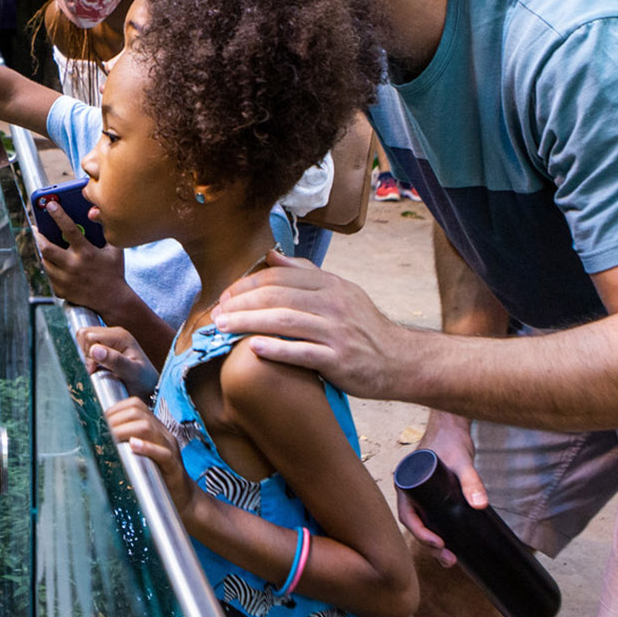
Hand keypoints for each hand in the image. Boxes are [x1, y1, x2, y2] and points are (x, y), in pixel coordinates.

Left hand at [39, 199, 124, 305]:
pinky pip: (49, 276)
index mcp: (86, 253)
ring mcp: (65, 280)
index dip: (58, 215)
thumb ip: (106, 232)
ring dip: (42, 252)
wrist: (112, 300)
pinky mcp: (61, 290)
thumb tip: (95, 214)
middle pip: (46, 248)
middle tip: (35, 228)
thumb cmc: (114, 272)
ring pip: (45, 262)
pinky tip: (52, 262)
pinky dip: (49, 268)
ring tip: (42, 244)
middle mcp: (73, 266)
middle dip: (38, 236)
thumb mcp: (114, 250)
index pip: (69, 229)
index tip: (50, 204)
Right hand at [78, 324, 157, 399]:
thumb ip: (114, 360)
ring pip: (83, 340)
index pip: (88, 336)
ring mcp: (109, 339)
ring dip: (86, 356)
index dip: (88, 353)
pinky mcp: (106, 346)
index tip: (96, 369)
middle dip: (85, 353)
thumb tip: (94, 349)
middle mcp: (114, 333)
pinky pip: (87, 346)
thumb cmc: (144, 382)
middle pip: (83, 334)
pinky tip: (98, 367)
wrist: (150, 389)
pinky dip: (87, 357)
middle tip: (97, 369)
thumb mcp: (132, 373)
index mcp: (120, 336)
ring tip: (98, 369)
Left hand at [104, 396, 195, 516]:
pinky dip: (147, 447)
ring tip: (111, 437)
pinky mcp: (173, 466)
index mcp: (155, 428)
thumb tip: (99, 438)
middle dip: (116, 419)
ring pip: (148, 427)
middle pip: (138, 412)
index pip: (135, 405)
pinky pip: (163, 453)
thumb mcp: (142, 453)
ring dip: (124, 430)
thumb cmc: (158, 474)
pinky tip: (133, 446)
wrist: (184, 496)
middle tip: (101, 431)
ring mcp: (169, 448)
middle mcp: (162, 433)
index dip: (115, 409)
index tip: (100, 420)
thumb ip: (127, 442)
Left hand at [209, 250, 402, 399]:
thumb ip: (305, 274)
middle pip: (277, 297)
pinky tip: (254, 348)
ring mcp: (337, 332)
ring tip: (223, 328)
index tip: (226, 296)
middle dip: (241, 304)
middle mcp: (333, 304)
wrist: (401, 360)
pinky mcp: (340, 360)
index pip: (279, 278)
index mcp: (330, 285)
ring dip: (248, 323)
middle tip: (216, 314)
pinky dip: (276, 349)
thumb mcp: (340, 292)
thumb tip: (271, 256)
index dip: (247, 285)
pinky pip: (303, 353)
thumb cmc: (363, 328)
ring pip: (284, 321)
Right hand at [397, 411, 486, 567]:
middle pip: (415, 523)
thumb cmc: (450, 440)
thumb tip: (481, 505)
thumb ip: (471, 482)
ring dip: (434, 542)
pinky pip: (430, 517)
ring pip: (423, 523)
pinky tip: (450, 544)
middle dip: (430, 544)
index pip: (408, 515)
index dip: (421, 533)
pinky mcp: (432, 495)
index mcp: (406, 483)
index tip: (439, 543)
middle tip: (449, 559)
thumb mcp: (462, 461)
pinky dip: (437, 531)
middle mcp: (410, 490)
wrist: (452, 426)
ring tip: (452, 559)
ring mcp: (420, 494)